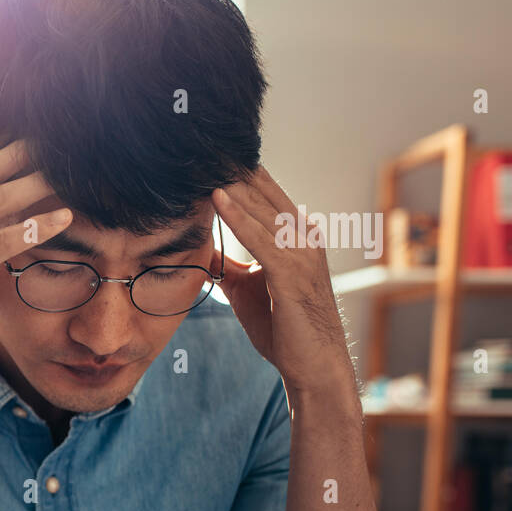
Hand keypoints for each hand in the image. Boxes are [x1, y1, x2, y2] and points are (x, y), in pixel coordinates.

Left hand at [211, 166, 356, 400]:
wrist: (311, 366)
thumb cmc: (283, 329)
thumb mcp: (247, 289)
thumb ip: (229, 266)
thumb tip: (202, 251)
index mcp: (296, 237)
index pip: (263, 195)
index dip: (236, 173)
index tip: (205, 153)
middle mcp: (304, 237)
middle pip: (263, 193)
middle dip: (232, 169)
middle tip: (200, 143)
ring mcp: (302, 253)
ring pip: (261, 210)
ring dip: (231, 185)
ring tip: (202, 160)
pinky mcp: (292, 274)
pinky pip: (260, 238)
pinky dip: (238, 217)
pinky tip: (216, 199)